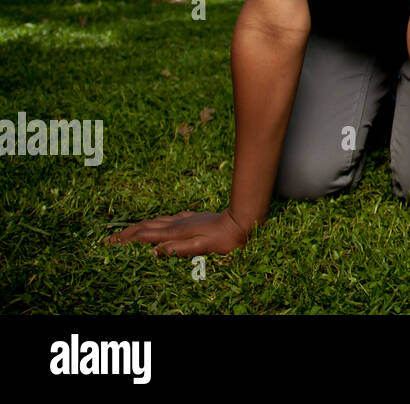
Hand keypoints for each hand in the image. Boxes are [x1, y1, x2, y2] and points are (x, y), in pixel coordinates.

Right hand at [106, 210, 248, 256]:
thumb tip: (155, 252)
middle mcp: (177, 223)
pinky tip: (158, 223)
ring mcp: (185, 219)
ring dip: (139, 226)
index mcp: (176, 232)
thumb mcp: (202, 247)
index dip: (126, 240)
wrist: (241, 221)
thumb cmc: (224, 239)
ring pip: (155, 222)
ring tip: (126, 231)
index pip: (144, 236)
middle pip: (146, 227)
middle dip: (126, 233)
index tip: (108, 244)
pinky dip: (156, 222)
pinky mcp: (192, 218)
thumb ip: (179, 249)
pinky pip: (168, 219)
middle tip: (108, 239)